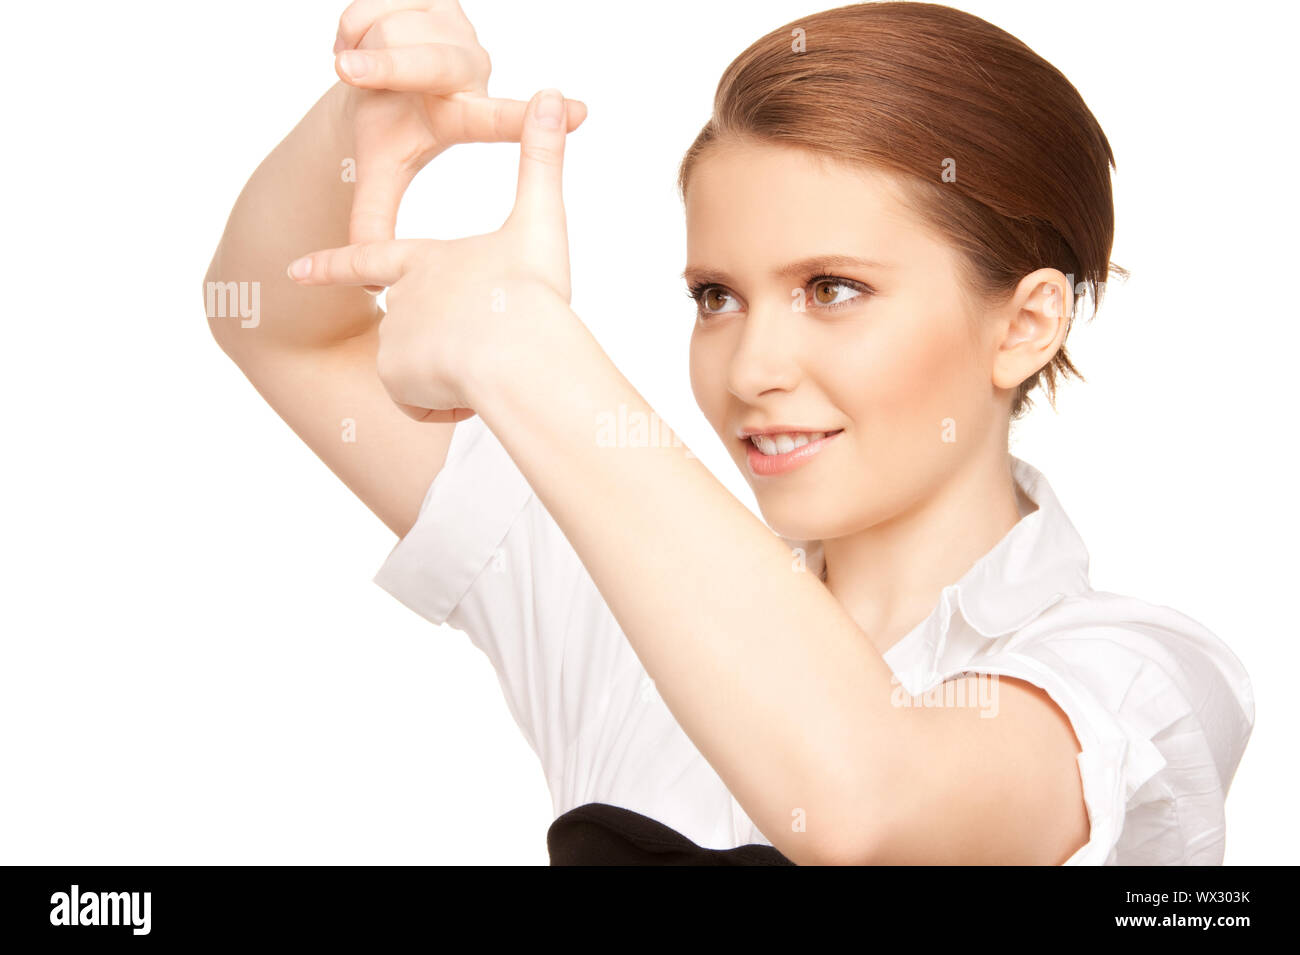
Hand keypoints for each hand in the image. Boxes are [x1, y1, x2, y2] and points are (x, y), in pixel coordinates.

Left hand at [288, 88, 574, 422]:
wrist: (516, 349)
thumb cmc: (528, 290)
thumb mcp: (540, 222)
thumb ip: (543, 160)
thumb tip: (555, 95)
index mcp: (423, 259)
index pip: (366, 260)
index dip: (333, 265)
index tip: (296, 271)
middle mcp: (396, 297)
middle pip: (419, 332)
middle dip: (449, 348)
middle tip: (490, 346)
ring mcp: (390, 337)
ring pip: (422, 372)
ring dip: (453, 379)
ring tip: (488, 367)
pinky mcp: (391, 377)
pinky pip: (418, 404)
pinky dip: (446, 405)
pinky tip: (471, 392)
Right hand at [333, 0, 586, 245]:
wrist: (363, 75)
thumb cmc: (387, 127)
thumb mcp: (379, 172)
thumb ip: (373, 218)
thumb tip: (366, 283)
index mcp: (462, 115)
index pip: (494, 120)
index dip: (529, 120)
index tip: (580, 113)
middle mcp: (464, 68)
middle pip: (424, 63)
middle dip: (382, 65)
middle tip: (346, 70)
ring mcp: (448, 24)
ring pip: (387, 31)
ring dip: (357, 53)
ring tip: (356, 71)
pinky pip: (366, 7)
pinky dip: (349, 27)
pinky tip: (357, 45)